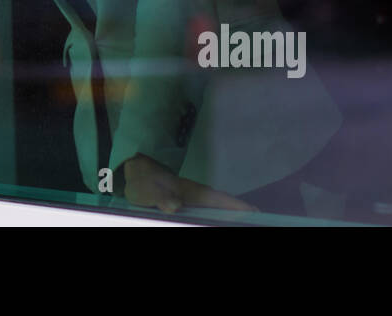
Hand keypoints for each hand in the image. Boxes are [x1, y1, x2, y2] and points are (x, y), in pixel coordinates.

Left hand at [121, 153, 257, 214]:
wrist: (134, 172)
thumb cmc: (143, 180)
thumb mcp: (148, 188)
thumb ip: (160, 197)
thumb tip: (174, 207)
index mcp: (190, 191)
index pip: (217, 199)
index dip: (235, 205)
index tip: (254, 211)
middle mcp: (195, 194)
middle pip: (221, 203)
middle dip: (238, 210)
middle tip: (257, 217)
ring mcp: (192, 198)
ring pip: (215, 206)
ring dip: (229, 212)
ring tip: (245, 218)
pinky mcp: (186, 202)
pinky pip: (206, 209)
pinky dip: (216, 213)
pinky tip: (220, 218)